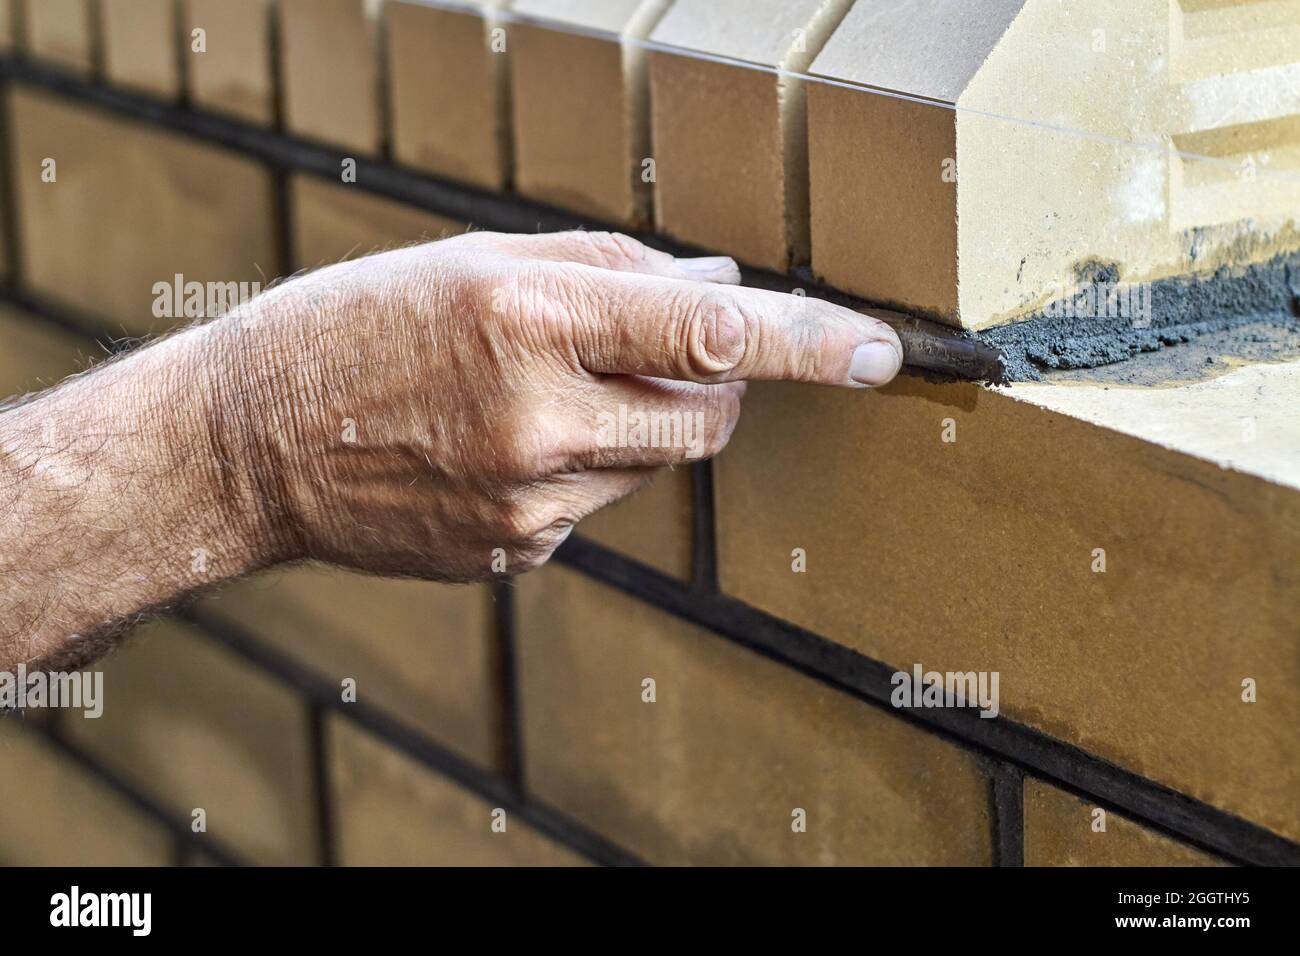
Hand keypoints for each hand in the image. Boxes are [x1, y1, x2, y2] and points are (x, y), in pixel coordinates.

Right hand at [214, 230, 902, 580]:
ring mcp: (528, 502)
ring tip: (538, 394)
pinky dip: (582, 468)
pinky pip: (596, 506)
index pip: (712, 333)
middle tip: (658, 350)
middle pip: (707, 420)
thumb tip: (724, 290)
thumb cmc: (361, 327)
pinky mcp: (517, 552)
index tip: (881, 352)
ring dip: (633, 423)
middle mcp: (539, 422)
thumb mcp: (478, 262)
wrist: (255, 441)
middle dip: (710, 385)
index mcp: (530, 322)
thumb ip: (615, 270)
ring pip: (653, 465)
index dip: (809, 342)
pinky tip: (498, 445)